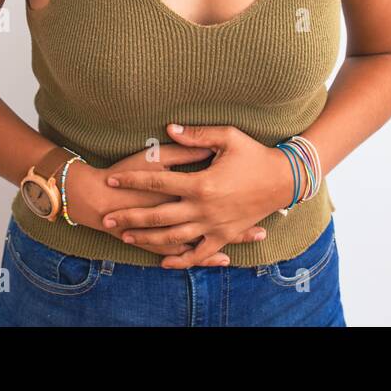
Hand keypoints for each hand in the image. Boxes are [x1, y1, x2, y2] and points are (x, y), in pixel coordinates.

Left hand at [101, 123, 296, 268]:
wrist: (284, 180)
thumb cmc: (255, 154)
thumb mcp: (228, 137)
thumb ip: (196, 135)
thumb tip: (168, 128)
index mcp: (202, 183)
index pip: (157, 183)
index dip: (132, 181)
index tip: (112, 180)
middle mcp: (204, 209)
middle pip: (158, 216)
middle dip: (130, 218)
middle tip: (107, 218)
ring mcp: (214, 226)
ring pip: (174, 238)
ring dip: (148, 239)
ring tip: (127, 237)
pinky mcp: (224, 236)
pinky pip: (200, 253)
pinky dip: (181, 260)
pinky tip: (164, 262)